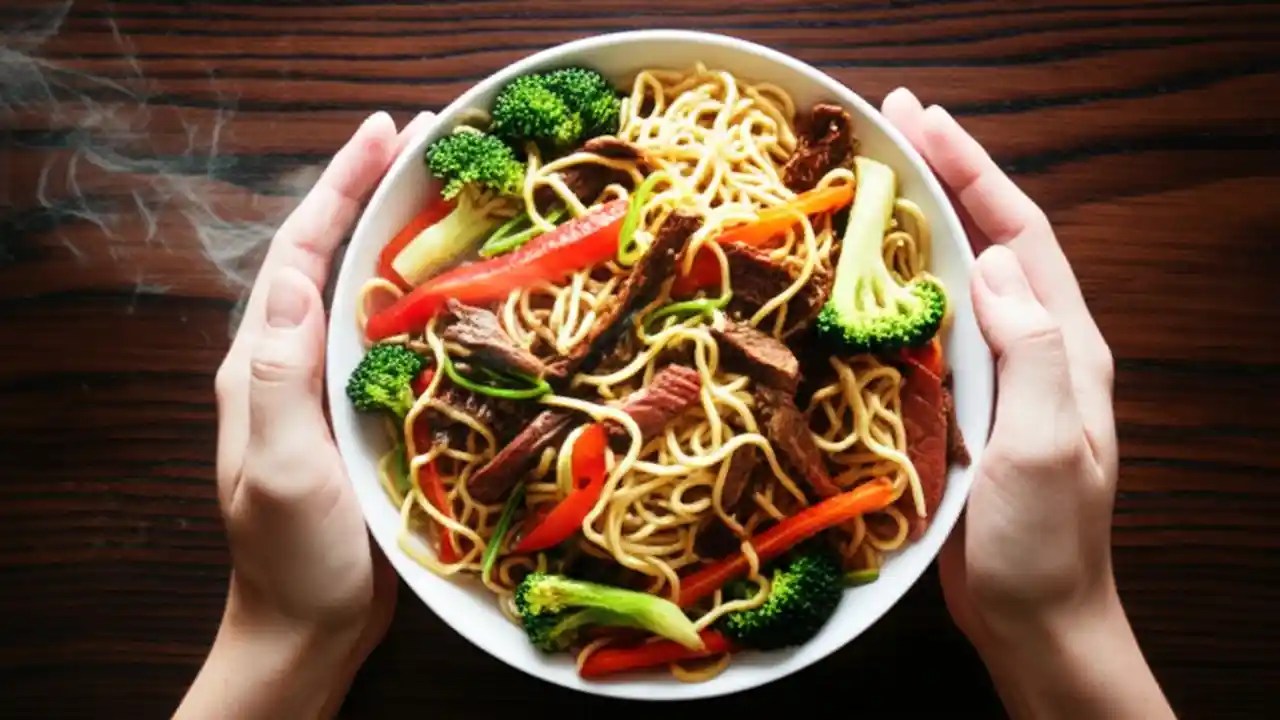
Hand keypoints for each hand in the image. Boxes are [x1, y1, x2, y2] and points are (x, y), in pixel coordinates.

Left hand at [177, 110, 433, 718]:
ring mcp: (327, 390)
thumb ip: (276, 373)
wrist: (308, 629)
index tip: (382, 134)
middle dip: (367, 193)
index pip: (297, 255)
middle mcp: (291, 364)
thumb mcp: (280, 467)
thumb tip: (291, 276)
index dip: (337, 189)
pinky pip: (390, 338)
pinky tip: (457, 285)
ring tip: (445, 191)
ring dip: (396, 235)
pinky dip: (420, 297)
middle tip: (423, 141)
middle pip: (328, 259)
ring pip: (361, 292)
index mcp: (263, 364)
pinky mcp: (362, 415)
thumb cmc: (292, 557)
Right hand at [882, 89, 1171, 718]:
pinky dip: (897, 288)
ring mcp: (998, 378)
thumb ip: (1031, 350)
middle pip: (990, 239)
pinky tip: (860, 279)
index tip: (921, 118)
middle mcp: (1034, 348)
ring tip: (870, 180)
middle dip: (945, 176)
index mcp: (1064, 345)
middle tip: (889, 123)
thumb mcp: (1045, 445)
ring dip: (918, 224)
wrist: (1034, 621)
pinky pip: (930, 328)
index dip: (973, 169)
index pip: (1019, 233)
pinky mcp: (962, 407)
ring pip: (957, 279)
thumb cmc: (1043, 543)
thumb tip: (990, 261)